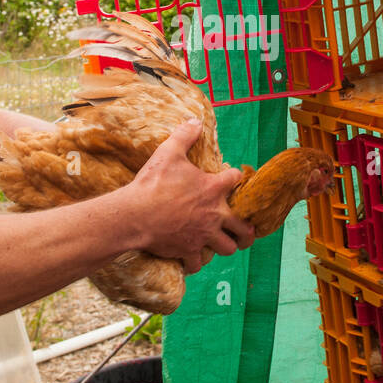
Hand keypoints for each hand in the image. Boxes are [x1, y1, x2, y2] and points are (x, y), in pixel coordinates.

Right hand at [124, 119, 255, 264]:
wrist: (135, 214)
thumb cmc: (152, 183)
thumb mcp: (168, 153)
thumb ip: (184, 136)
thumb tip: (195, 120)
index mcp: (213, 189)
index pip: (236, 179)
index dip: (235, 176)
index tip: (232, 177)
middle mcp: (214, 214)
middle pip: (243, 226)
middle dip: (247, 229)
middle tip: (246, 230)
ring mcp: (203, 235)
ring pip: (228, 248)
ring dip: (226, 246)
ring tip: (224, 243)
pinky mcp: (189, 250)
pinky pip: (199, 262)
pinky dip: (196, 261)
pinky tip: (193, 258)